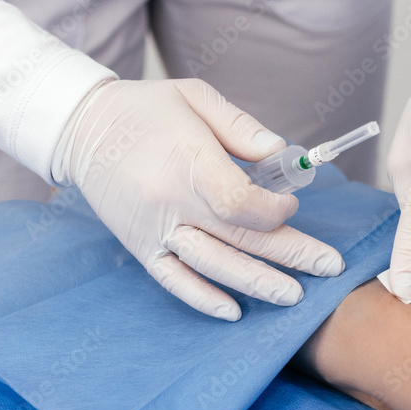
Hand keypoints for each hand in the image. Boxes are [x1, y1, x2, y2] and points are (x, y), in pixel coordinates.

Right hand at [53, 79, 344, 320]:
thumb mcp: (195, 96)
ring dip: (257, 283)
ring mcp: (153, 229)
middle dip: (291, 254)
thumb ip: (241, 126)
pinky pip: (173, 280)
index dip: (274, 209)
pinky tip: (234, 312)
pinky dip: (203, 299)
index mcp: (188, 161)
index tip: (290, 203)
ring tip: (295, 296)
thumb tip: (283, 153)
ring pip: (212, 265)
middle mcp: (170, 202)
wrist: (81, 128)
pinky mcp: (139, 247)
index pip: (240, 201)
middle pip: (239, 238)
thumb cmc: (146, 109)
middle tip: (329, 267)